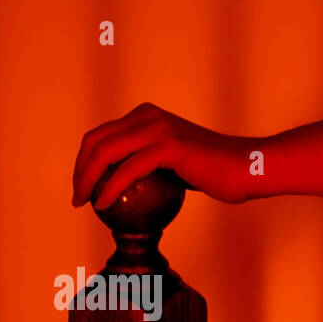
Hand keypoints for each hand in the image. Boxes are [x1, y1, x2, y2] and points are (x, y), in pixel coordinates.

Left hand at [72, 103, 256, 208]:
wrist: (245, 168)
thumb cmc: (213, 172)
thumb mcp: (172, 163)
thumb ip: (146, 164)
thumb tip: (117, 186)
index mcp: (146, 115)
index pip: (100, 135)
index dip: (83, 160)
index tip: (81, 187)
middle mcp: (148, 115)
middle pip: (96, 140)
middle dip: (79, 170)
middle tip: (77, 198)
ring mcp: (158, 128)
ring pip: (106, 152)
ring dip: (87, 179)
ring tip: (83, 203)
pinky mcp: (168, 146)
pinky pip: (127, 170)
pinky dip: (110, 189)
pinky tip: (102, 206)